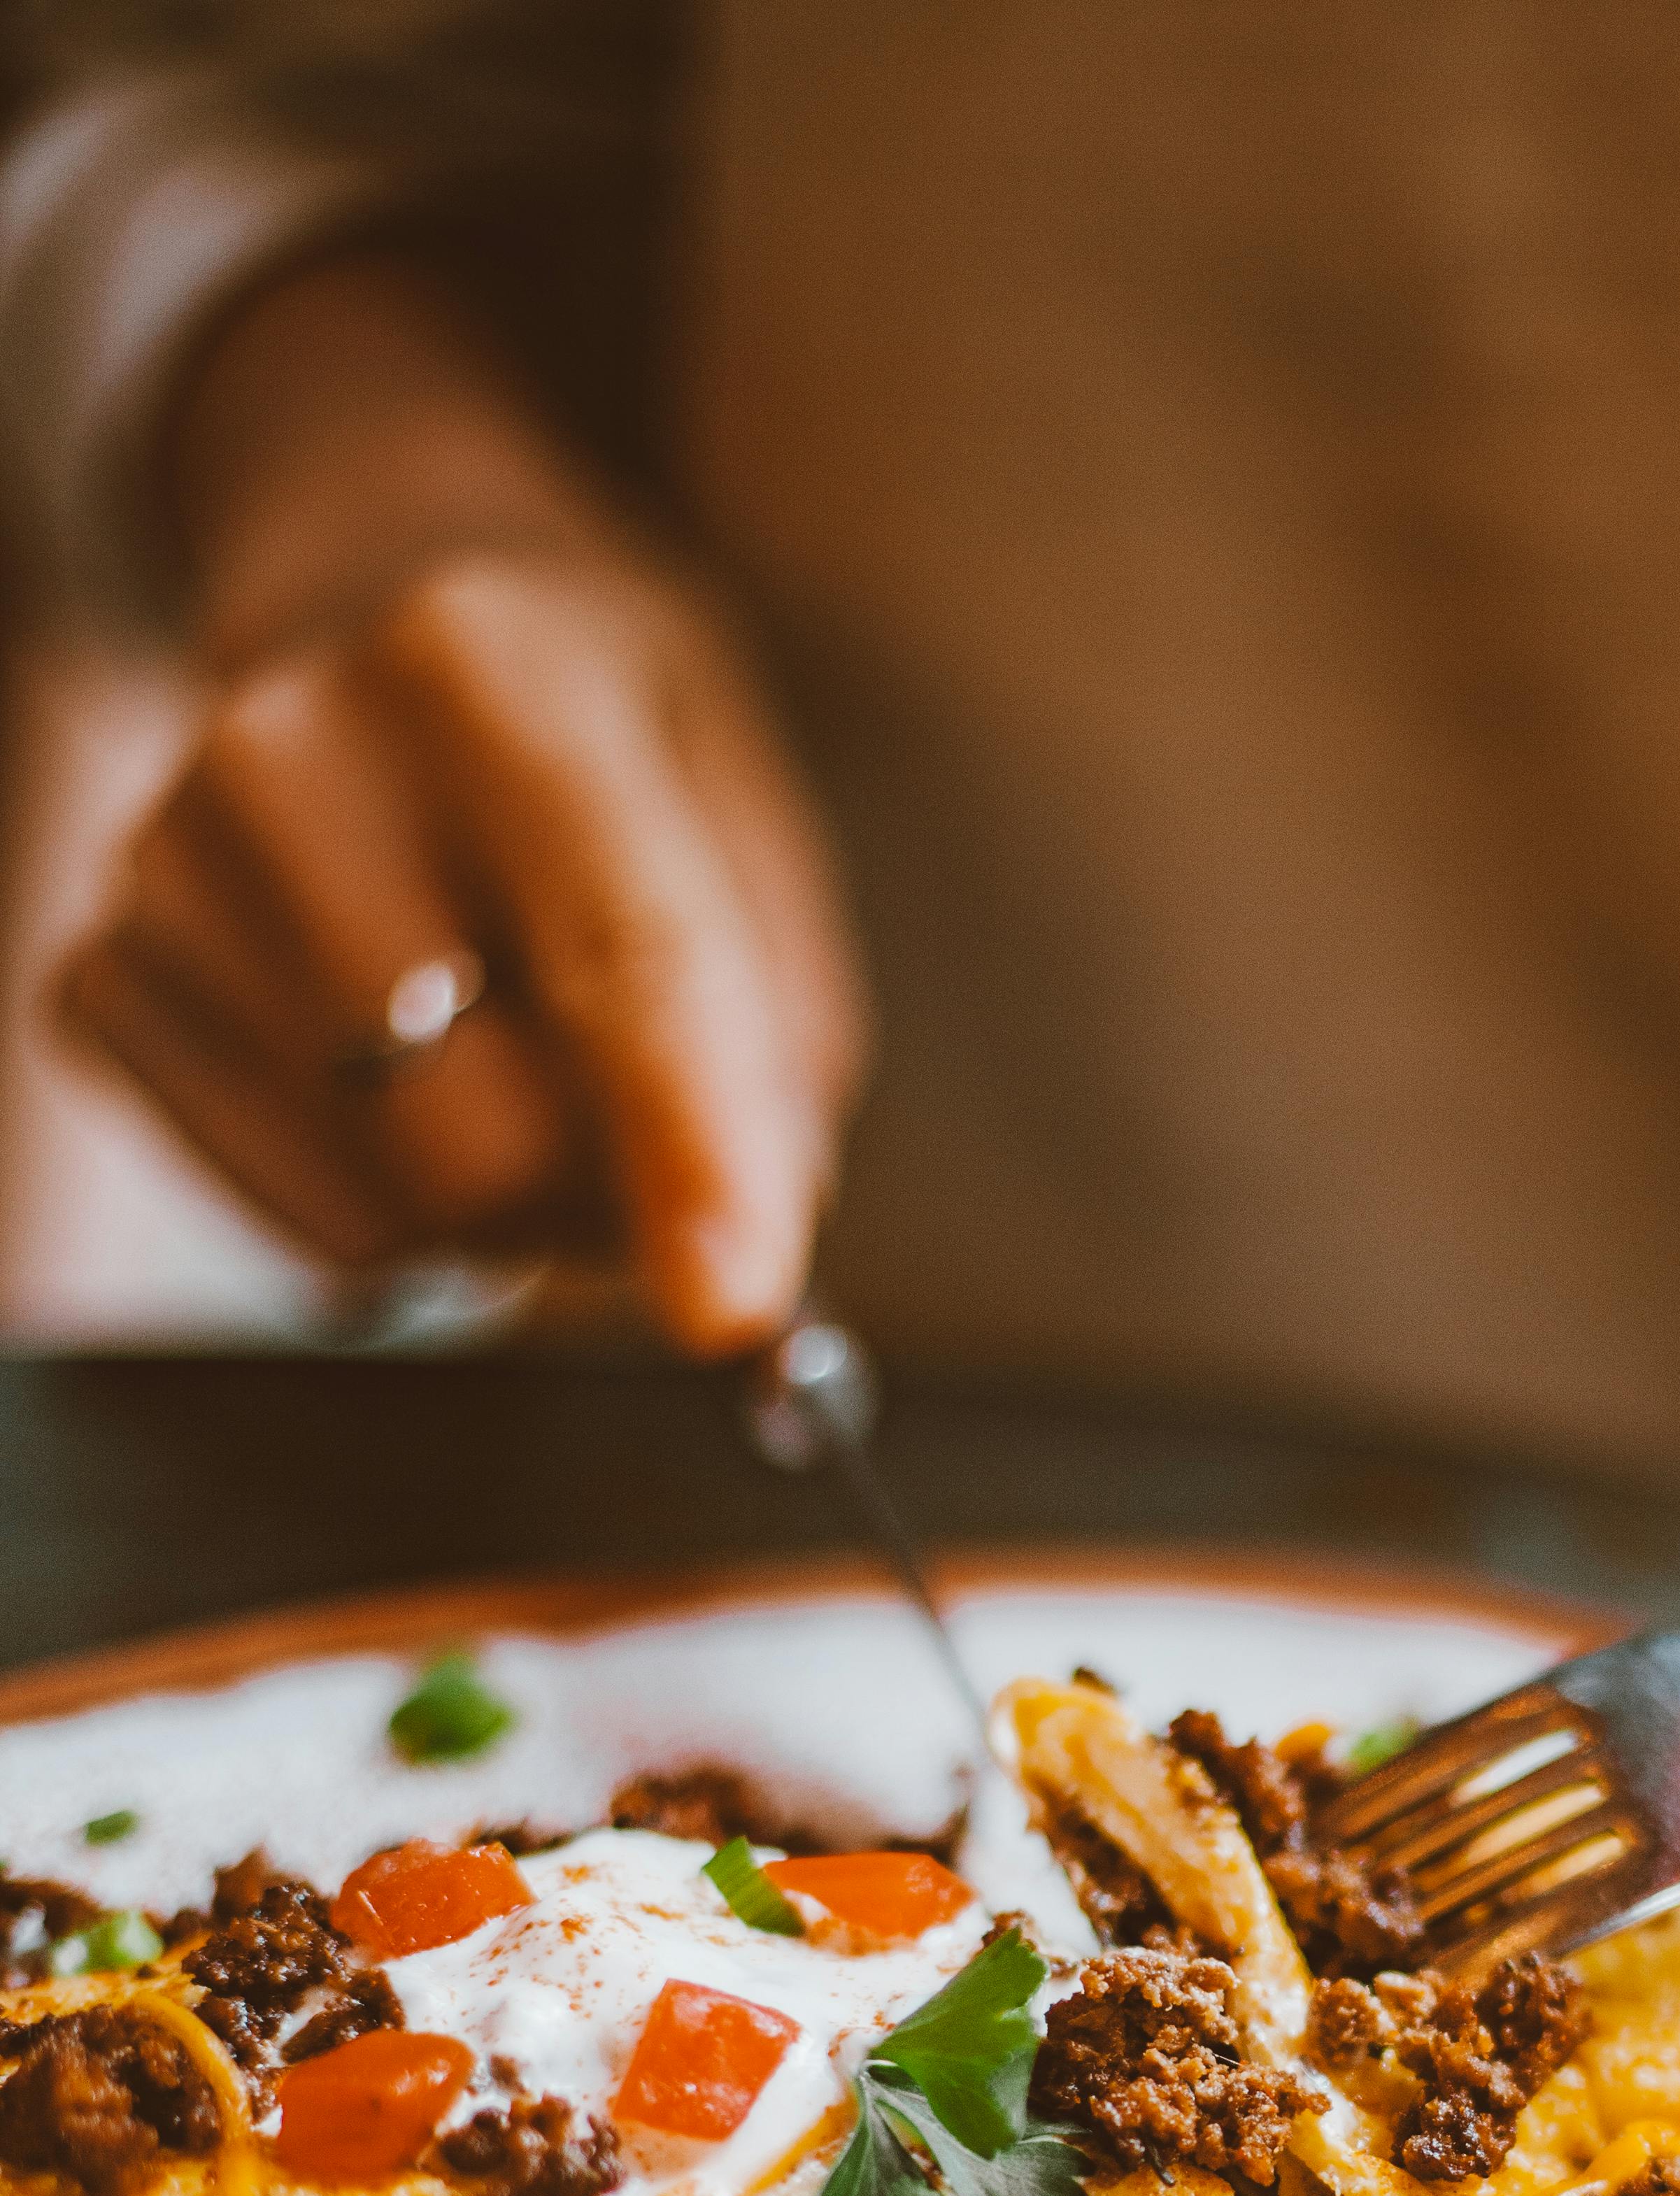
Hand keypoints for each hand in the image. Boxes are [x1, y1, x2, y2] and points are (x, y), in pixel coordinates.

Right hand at [54, 260, 867, 1354]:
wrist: (366, 599)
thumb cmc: (595, 728)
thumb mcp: (742, 809)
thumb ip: (771, 1041)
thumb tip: (741, 1275)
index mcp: (496, 670)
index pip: (620, 957)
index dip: (689, 1150)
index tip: (732, 1310)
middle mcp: (296, 750)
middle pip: (485, 1137)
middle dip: (598, 1196)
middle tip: (627, 1121)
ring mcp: (169, 871)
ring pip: (390, 1211)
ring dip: (504, 1212)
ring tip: (512, 1069)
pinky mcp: (104, 984)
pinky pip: (299, 1222)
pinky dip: (394, 1211)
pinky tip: (404, 1082)